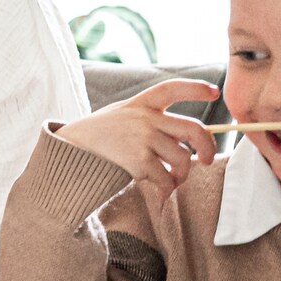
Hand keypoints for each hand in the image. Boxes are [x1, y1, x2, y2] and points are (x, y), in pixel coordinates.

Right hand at [54, 79, 222, 202]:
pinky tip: (162, 192)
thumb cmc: (96, 137)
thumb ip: (147, 119)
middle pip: (193, 129)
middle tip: (205, 159)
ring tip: (173, 181)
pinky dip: (167, 189)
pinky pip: (166, 178)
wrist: (67, 153)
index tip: (213, 92)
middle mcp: (145, 118)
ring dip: (182, 174)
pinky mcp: (138, 161)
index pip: (173, 88)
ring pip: (182, 158)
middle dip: (206, 146)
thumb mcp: (119, 115)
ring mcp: (142, 139)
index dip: (196, 89)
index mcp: (140, 103)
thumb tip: (184, 140)